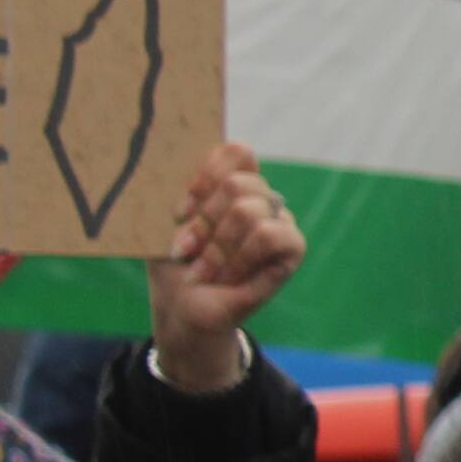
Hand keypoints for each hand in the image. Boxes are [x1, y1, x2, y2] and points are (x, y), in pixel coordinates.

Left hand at [146, 144, 301, 390]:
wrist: (182, 308)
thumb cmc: (174, 264)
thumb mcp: (167, 223)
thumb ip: (180, 191)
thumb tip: (178, 165)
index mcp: (232, 184)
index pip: (237, 153)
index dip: (208, 175)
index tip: (181, 209)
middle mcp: (260, 197)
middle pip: (239, 183)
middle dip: (205, 221)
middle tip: (187, 250)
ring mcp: (280, 220)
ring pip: (250, 210)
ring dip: (219, 246)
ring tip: (205, 270)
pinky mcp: (293, 247)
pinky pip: (271, 235)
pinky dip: (241, 258)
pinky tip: (228, 277)